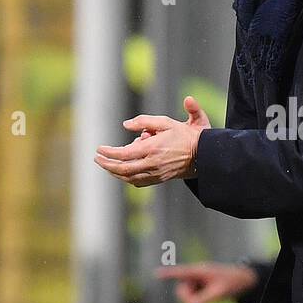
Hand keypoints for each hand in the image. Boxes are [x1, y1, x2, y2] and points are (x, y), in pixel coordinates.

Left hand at [94, 96, 209, 186]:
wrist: (205, 154)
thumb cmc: (187, 135)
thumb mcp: (167, 121)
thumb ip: (146, 120)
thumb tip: (126, 124)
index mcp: (153, 147)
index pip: (124, 153)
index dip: (109, 153)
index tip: (99, 149)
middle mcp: (153, 163)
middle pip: (123, 169)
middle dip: (107, 164)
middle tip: (97, 159)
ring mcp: (156, 173)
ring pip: (129, 177)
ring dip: (115, 172)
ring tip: (106, 165)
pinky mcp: (160, 179)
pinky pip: (138, 182)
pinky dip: (127, 178)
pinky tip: (121, 173)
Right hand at [155, 261, 259, 302]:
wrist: (243, 280)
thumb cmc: (232, 282)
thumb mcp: (220, 293)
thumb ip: (204, 301)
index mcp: (199, 270)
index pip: (181, 272)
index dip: (168, 273)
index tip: (155, 273)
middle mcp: (194, 275)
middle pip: (181, 292)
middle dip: (190, 299)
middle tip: (206, 301)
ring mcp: (195, 282)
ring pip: (185, 298)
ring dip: (196, 301)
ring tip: (211, 295)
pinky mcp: (198, 289)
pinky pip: (191, 301)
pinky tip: (208, 299)